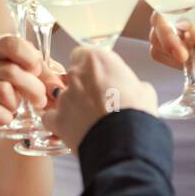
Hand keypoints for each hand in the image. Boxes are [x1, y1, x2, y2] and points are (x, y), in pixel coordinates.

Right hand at [0, 34, 52, 141]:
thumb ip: (23, 71)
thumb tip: (57, 81)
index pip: (10, 43)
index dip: (31, 57)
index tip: (37, 71)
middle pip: (11, 71)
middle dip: (34, 88)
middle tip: (39, 100)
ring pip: (4, 92)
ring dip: (18, 104)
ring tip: (15, 108)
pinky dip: (6, 117)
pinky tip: (4, 118)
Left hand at [40, 46, 156, 149]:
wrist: (125, 141)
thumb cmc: (136, 114)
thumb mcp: (143, 90)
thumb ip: (128, 83)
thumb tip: (129, 90)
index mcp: (97, 59)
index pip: (85, 54)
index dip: (93, 67)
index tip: (101, 76)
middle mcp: (77, 73)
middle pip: (73, 74)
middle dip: (83, 85)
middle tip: (98, 100)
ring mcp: (64, 96)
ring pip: (63, 96)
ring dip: (73, 105)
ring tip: (90, 120)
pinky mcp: (57, 118)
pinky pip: (50, 117)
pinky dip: (59, 122)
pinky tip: (72, 129)